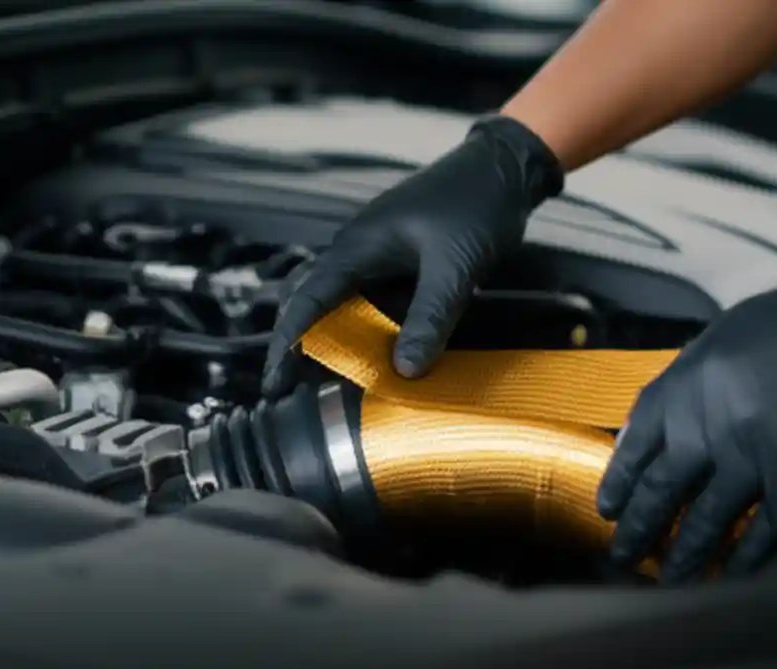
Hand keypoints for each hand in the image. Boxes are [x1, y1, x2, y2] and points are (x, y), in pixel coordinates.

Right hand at [261, 115, 563, 397]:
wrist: (503, 169)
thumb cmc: (475, 206)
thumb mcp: (455, 266)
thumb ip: (430, 317)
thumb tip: (406, 373)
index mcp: (357, 248)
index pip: (307, 301)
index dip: (287, 345)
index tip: (273, 384)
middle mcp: (357, 254)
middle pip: (311, 304)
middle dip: (297, 347)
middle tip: (288, 391)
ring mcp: (377, 258)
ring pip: (341, 307)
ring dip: (333, 342)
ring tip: (328, 384)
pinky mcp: (400, 265)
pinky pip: (372, 304)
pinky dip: (368, 333)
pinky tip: (380, 359)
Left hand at [597, 238, 776, 581]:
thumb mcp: (724, 337)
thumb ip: (686, 382)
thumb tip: (654, 424)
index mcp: (685, 389)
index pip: (633, 448)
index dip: (618, 484)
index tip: (609, 508)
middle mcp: (708, 430)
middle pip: (658, 494)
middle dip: (636, 532)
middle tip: (622, 556)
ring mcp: (752, 464)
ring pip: (703, 526)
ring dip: (682, 558)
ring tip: (668, 580)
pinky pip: (761, 537)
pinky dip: (742, 562)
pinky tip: (729, 576)